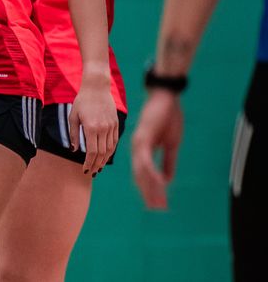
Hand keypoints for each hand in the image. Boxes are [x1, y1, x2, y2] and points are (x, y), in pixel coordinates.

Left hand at [69, 79, 119, 175]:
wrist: (97, 87)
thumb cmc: (82, 101)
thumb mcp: (73, 116)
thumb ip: (73, 134)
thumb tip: (74, 150)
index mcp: (91, 128)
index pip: (91, 152)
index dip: (89, 163)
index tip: (85, 170)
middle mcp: (103, 129)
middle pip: (101, 153)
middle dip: (96, 165)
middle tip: (92, 172)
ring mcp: (111, 127)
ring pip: (110, 149)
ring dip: (104, 160)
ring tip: (99, 167)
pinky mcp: (116, 124)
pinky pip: (114, 142)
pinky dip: (110, 151)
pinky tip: (105, 156)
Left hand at [131, 89, 182, 208]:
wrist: (165, 97)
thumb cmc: (167, 118)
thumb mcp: (170, 144)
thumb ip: (168, 162)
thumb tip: (167, 180)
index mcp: (142, 150)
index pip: (143, 175)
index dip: (149, 190)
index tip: (156, 204)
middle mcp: (136, 149)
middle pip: (140, 176)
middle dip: (149, 194)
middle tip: (157, 209)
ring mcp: (138, 144)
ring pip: (142, 171)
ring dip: (151, 188)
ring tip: (158, 202)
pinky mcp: (143, 138)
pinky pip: (146, 159)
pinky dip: (151, 173)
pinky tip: (160, 184)